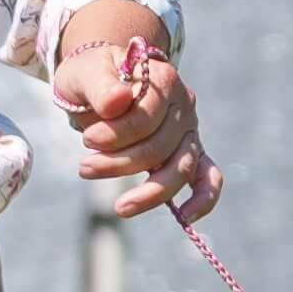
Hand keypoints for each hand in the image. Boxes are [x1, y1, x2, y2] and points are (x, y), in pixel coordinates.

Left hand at [56, 24, 220, 223]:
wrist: (103, 80)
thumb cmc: (93, 78)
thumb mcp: (86, 74)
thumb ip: (101, 87)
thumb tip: (117, 102)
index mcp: (163, 80)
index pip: (146, 116)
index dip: (117, 133)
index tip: (87, 140)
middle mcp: (184, 106)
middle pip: (160, 147)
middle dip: (120, 163)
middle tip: (84, 168)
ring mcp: (189, 131)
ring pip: (180, 168)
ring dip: (149, 192)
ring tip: (120, 207)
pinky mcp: (190, 153)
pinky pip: (208, 177)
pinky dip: (203, 198)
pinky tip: (187, 217)